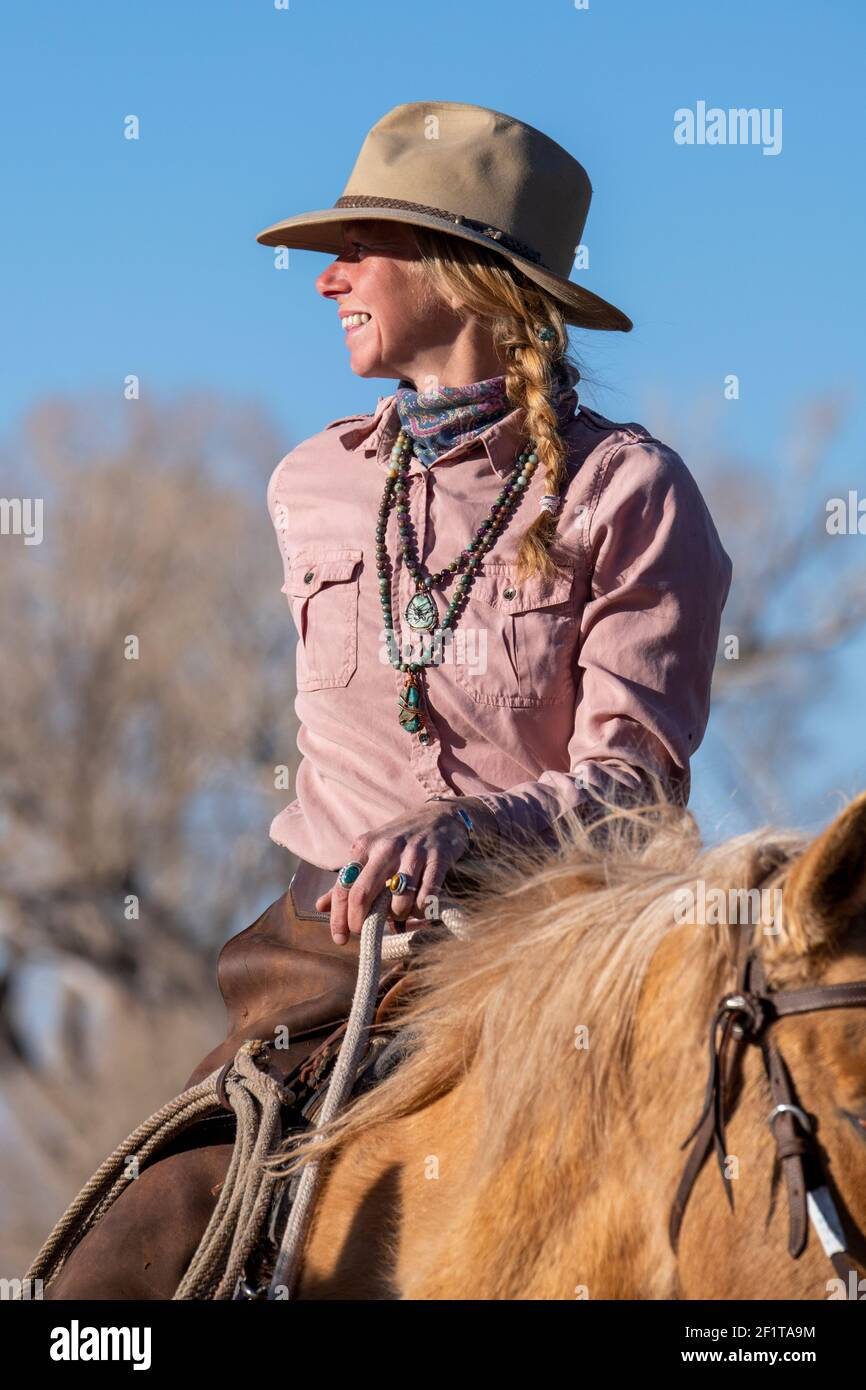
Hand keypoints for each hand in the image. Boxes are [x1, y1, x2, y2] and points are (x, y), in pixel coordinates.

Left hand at [315, 803, 471, 944]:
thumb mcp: (371, 852)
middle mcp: (386, 848)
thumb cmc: (401, 838)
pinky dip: (421, 912)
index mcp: (364, 846)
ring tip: (400, 914)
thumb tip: (320, 906)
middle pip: (362, 895)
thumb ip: (348, 879)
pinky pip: (426, 898)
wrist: (442, 816)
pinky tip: (419, 909)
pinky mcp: (438, 860)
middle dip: (360, 922)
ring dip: (398, 918)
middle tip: (365, 933)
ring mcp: (413, 853)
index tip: (340, 938)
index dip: (338, 918)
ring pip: (398, 902)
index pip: (343, 887)